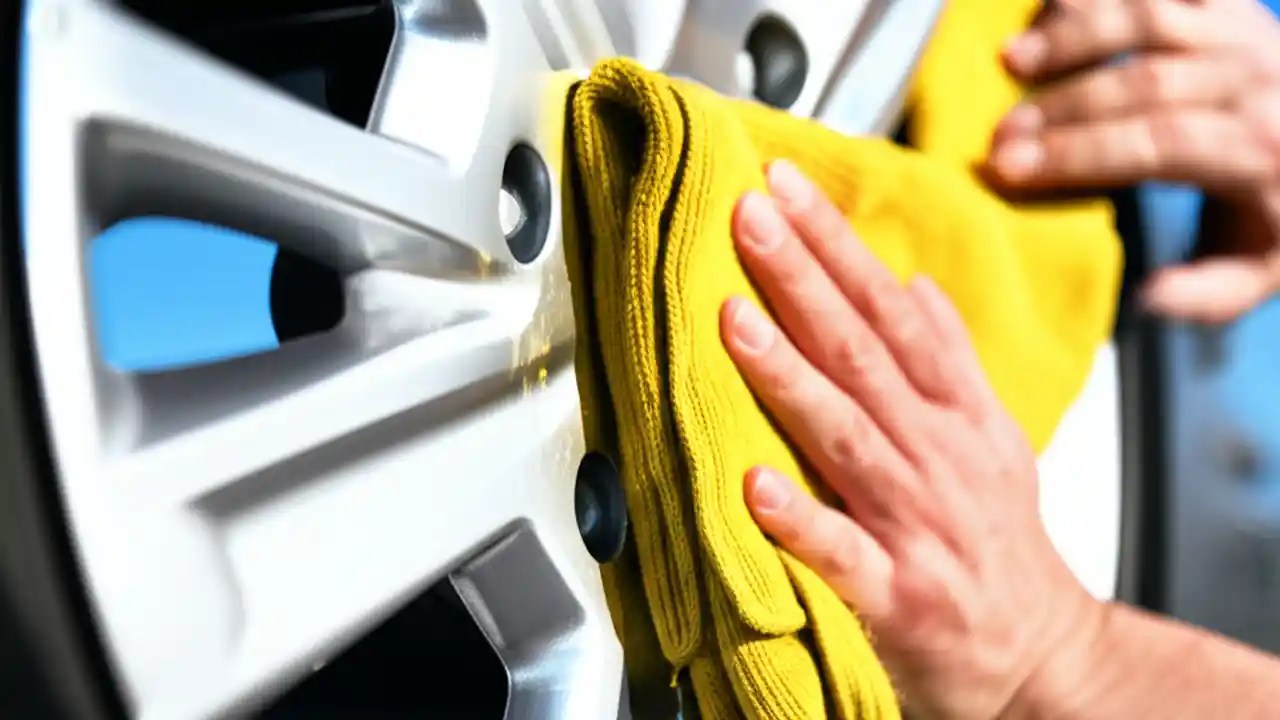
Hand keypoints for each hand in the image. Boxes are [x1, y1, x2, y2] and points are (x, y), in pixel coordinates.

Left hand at [720, 161, 1103, 718]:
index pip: (890, 309)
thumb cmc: (999, 539)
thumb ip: (950, 358)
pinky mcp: (899, 596)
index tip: (784, 186)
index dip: (837, 245)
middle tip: (749, 215)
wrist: (1040, 652)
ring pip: (849, 436)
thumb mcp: (991, 435)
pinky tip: (756, 486)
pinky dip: (804, 520)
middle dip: (804, 279)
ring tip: (734, 321)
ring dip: (790, 376)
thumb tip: (915, 282)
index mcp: (954, 411)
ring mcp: (917, 523)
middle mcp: (936, 454)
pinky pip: (845, 555)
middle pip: (864, 353)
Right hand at [989, 0, 1279, 322]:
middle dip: (1061, 108)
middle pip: (1145, 83)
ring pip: (1148, 19)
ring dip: (1073, 37)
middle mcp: (1253, 79)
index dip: (1080, 153)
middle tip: (997, 136)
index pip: (1158, 143)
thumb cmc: (1279, 209)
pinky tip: (1047, 11)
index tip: (1010, 172)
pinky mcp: (1227, 4)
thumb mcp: (1263, 271)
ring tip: (1010, 59)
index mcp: (1258, 149)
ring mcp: (1242, 31)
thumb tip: (1147, 298)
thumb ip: (1207, 295)